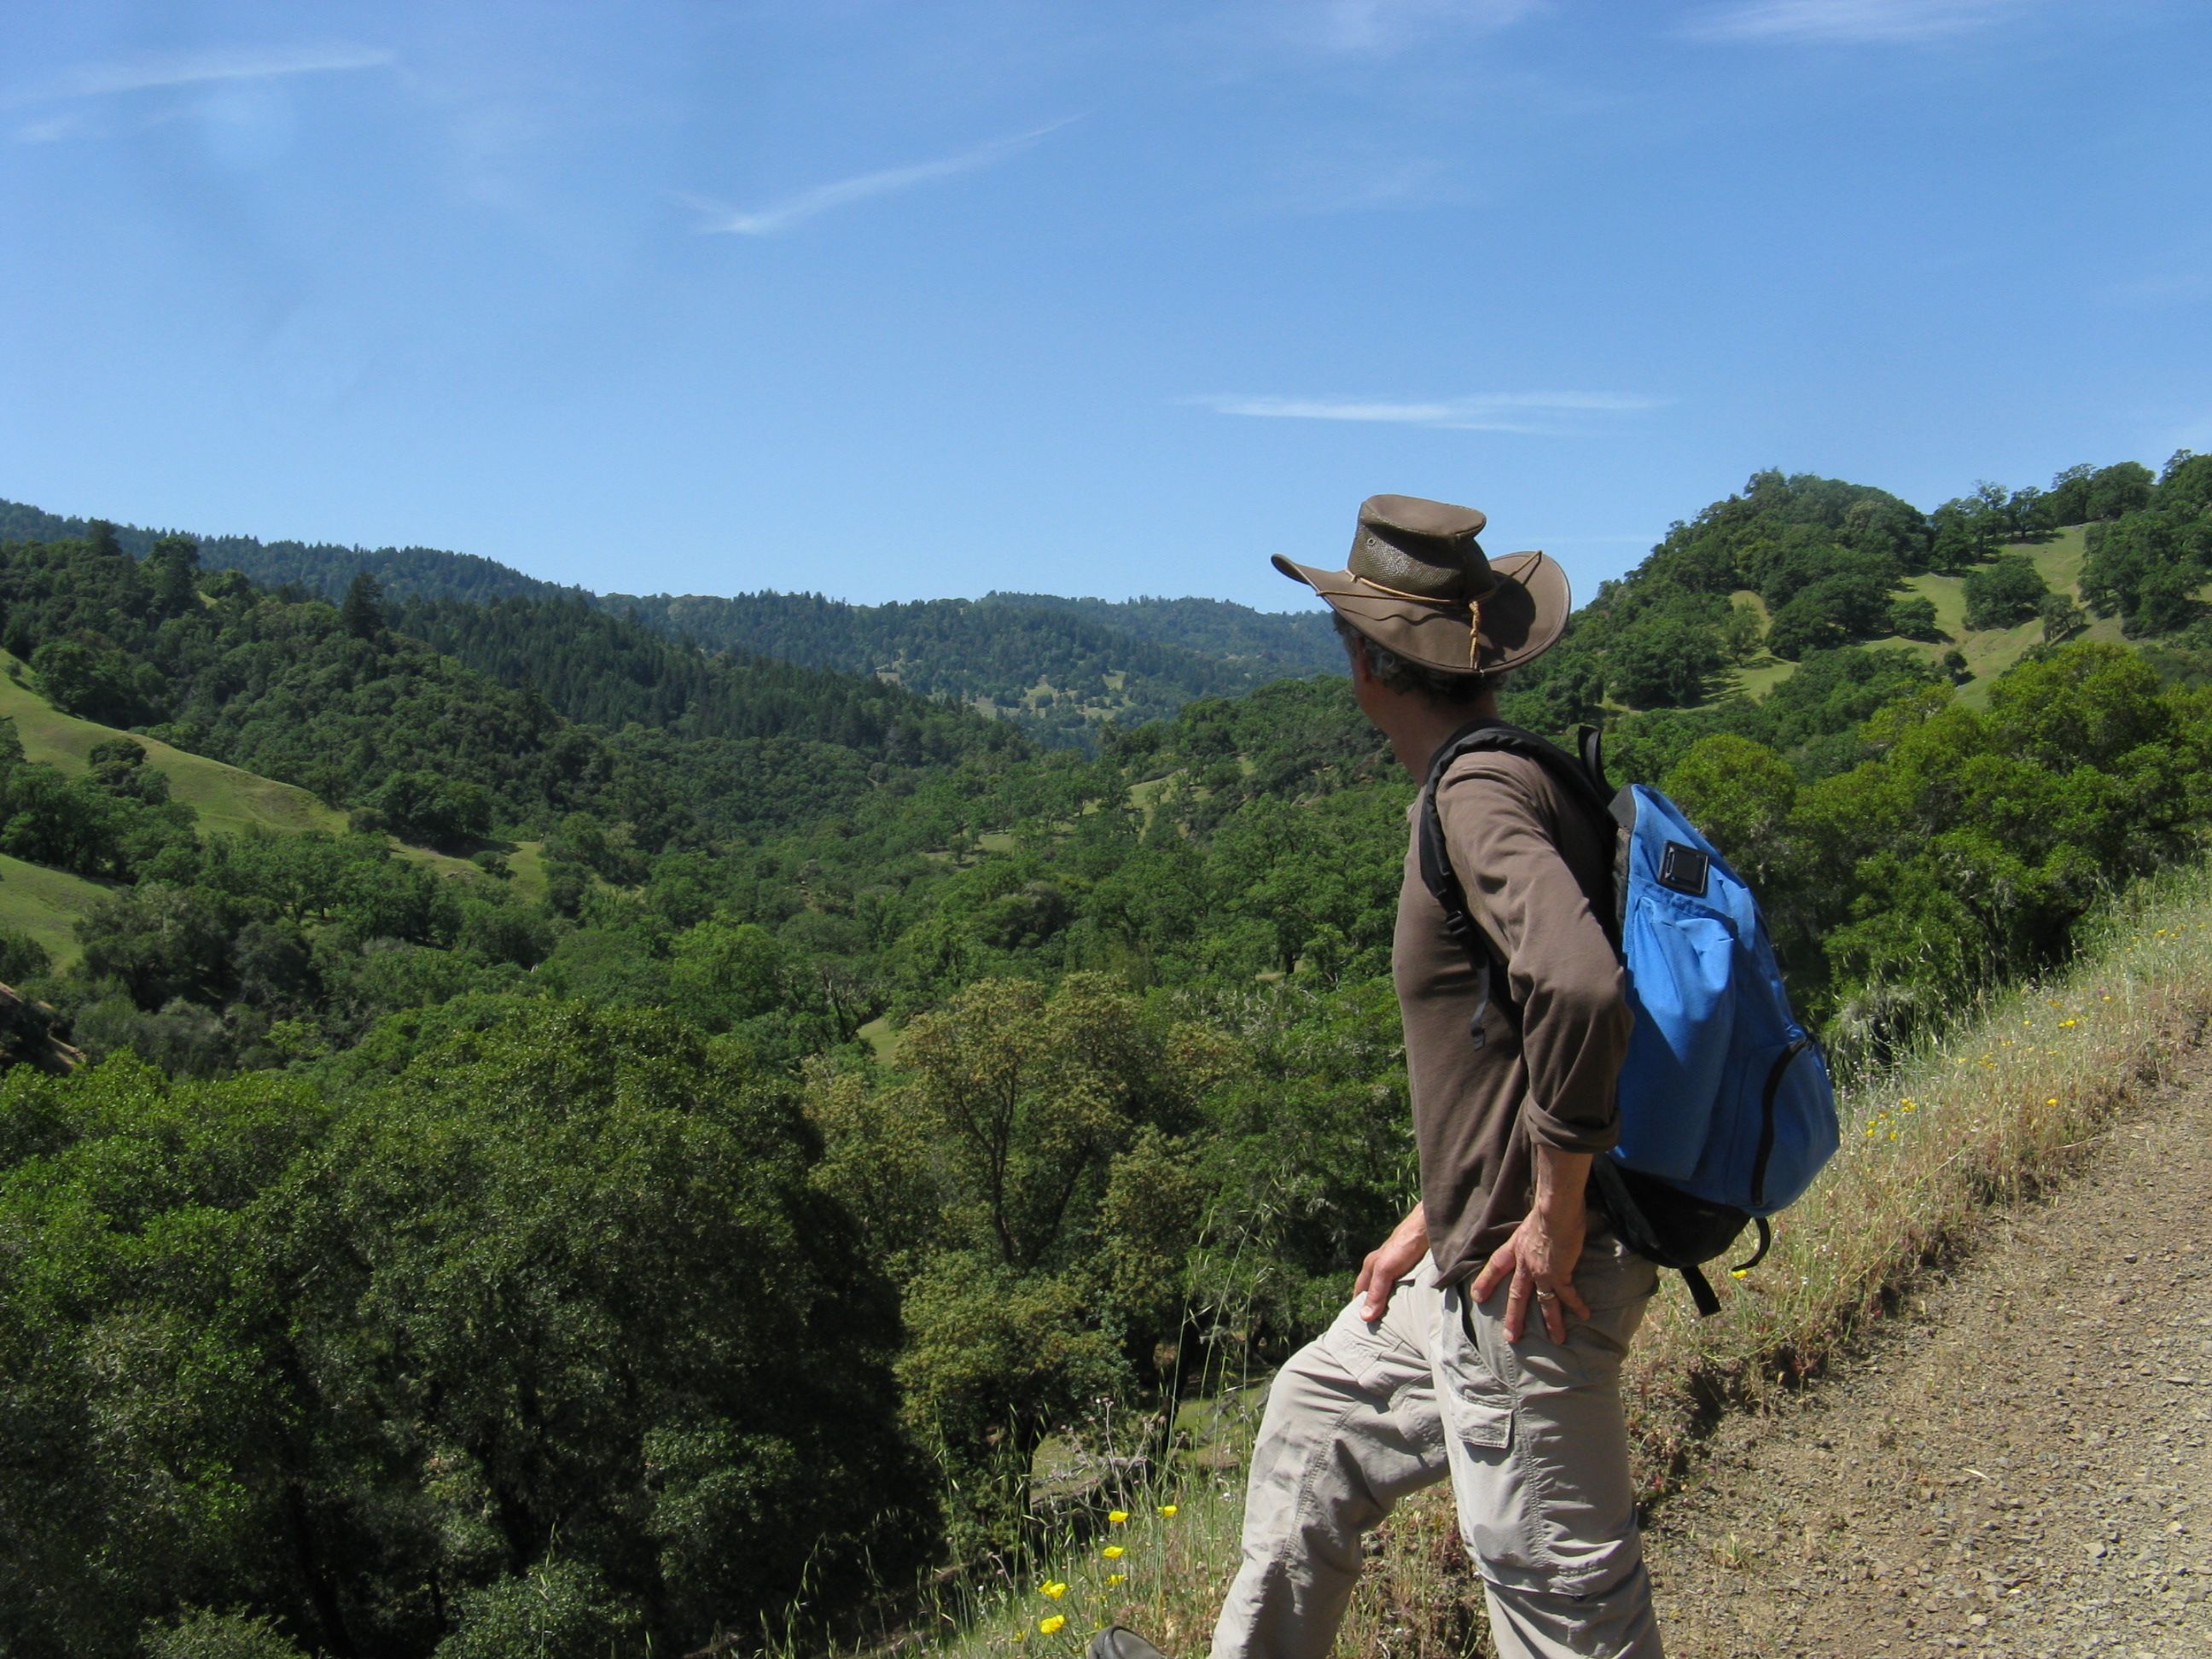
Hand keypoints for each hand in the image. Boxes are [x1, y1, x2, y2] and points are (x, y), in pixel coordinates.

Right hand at [1353, 1205, 1428, 1324]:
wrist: (1428, 1227)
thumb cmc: (1404, 1245)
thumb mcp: (1386, 1270)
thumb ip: (1376, 1292)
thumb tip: (1364, 1317)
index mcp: (1371, 1267)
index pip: (1360, 1292)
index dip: (1359, 1307)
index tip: (1360, 1327)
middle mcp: (1382, 1267)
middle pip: (1375, 1291)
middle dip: (1375, 1307)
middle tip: (1378, 1328)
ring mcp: (1398, 1267)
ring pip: (1390, 1289)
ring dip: (1391, 1303)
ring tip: (1395, 1321)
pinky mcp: (1413, 1267)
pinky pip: (1405, 1286)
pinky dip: (1405, 1296)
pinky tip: (1411, 1305)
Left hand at [1470, 1202, 1589, 1343]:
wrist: (1554, 1211)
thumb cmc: (1546, 1209)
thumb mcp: (1532, 1220)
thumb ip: (1533, 1231)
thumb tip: (1541, 1229)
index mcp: (1515, 1248)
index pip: (1496, 1266)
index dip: (1486, 1281)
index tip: (1477, 1296)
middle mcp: (1524, 1264)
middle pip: (1516, 1295)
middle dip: (1514, 1317)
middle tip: (1511, 1337)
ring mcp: (1541, 1272)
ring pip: (1544, 1302)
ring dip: (1551, 1323)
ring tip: (1557, 1340)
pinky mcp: (1559, 1274)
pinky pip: (1567, 1294)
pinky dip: (1576, 1305)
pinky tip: (1585, 1315)